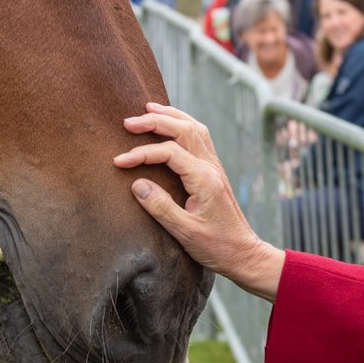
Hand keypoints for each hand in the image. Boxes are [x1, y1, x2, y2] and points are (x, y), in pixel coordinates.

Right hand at [115, 102, 284, 300]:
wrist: (243, 253)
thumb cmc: (216, 246)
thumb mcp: (185, 232)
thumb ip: (160, 207)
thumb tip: (137, 184)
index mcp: (204, 179)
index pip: (169, 153)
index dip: (142, 153)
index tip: (120, 162)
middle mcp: (211, 167)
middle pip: (184, 129)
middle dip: (155, 121)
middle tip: (128, 122)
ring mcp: (215, 167)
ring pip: (195, 128)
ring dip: (172, 116)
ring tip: (149, 109)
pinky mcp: (214, 172)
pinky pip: (200, 138)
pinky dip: (183, 125)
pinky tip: (172, 125)